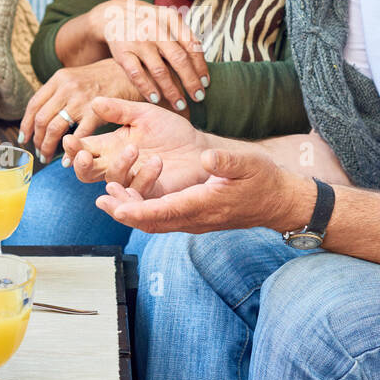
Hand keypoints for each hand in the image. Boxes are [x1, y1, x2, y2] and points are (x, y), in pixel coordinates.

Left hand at [17, 60, 144, 162]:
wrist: (129, 73)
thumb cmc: (102, 79)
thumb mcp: (75, 77)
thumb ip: (58, 92)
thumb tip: (40, 114)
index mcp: (58, 79)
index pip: (34, 105)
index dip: (26, 124)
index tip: (24, 138)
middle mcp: (66, 88)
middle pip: (42, 119)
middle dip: (37, 140)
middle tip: (38, 152)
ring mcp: (81, 100)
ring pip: (55, 128)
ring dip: (48, 147)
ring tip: (47, 157)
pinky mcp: (97, 112)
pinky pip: (79, 135)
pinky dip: (71, 152)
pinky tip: (67, 161)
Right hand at [60, 96, 211, 196]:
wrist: (199, 148)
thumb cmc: (171, 130)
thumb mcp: (144, 114)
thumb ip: (119, 110)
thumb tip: (93, 101)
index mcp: (111, 145)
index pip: (83, 149)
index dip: (72, 148)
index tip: (70, 139)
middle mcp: (117, 165)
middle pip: (87, 173)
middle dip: (81, 166)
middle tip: (83, 156)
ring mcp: (132, 181)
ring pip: (112, 182)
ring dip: (119, 165)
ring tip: (134, 148)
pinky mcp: (151, 194)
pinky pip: (139, 191)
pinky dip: (144, 177)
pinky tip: (157, 162)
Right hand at [88, 0, 209, 109]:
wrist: (115, 15)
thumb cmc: (150, 23)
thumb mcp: (168, 21)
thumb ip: (185, 38)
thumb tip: (202, 67)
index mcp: (171, 19)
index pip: (192, 45)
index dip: (201, 66)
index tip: (206, 83)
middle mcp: (155, 28)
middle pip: (179, 59)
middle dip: (191, 81)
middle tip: (198, 98)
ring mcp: (138, 41)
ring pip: (159, 70)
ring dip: (171, 90)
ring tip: (180, 104)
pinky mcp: (123, 52)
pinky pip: (137, 75)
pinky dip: (147, 89)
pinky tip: (156, 99)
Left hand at [96, 145, 308, 234]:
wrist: (277, 202)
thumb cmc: (264, 181)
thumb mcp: (249, 165)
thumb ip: (227, 161)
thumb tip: (207, 156)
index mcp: (204, 204)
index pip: (164, 212)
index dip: (138, 210)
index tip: (116, 207)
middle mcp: (195, 218)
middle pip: (152, 222)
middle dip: (125, 213)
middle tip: (102, 200)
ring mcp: (194, 221)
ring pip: (155, 223)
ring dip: (131, 212)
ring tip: (108, 199)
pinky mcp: (194, 217)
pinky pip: (163, 219)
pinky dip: (143, 211)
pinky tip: (131, 199)